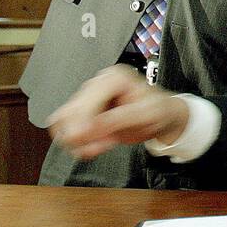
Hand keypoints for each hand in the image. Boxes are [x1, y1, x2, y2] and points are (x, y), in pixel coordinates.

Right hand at [48, 65, 188, 160]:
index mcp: (113, 78)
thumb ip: (118, 119)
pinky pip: (69, 131)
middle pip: (69, 110)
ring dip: (77, 140)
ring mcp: (89, 101)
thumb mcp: (145, 114)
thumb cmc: (158, 110)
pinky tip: (94, 147)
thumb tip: (91, 127)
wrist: (162, 118)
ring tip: (98, 148)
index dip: (82, 120)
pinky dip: (77, 143)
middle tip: (94, 147)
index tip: (81, 137)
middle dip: (79, 133)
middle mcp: (97, 86)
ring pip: (64, 122)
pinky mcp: (86, 116)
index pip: (87, 99)